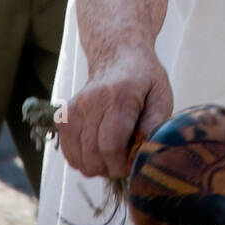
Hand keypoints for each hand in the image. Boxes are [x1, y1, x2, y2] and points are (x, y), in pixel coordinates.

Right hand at [58, 47, 172, 179]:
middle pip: (93, 156)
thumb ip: (155, 126)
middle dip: (110, 168)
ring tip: (113, 152)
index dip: (121, 165)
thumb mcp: (161, 96)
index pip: (111, 146)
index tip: (132, 163)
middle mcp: (91, 101)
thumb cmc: (144, 79)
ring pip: (79, 160)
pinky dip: (84, 159)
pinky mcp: (63, 117)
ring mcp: (74, 109)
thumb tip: (145, 155)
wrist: (118, 56)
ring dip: (97, 166)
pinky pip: (70, 155)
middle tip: (125, 159)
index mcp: (119, 96)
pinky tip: (99, 147)